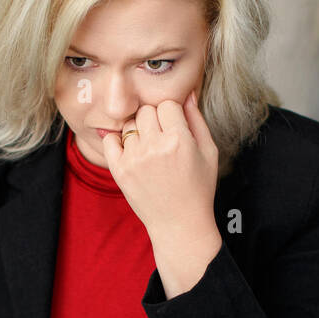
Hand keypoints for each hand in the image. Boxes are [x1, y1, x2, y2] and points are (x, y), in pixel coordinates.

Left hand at [102, 91, 219, 246]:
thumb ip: (196, 119)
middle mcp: (155, 147)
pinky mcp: (120, 170)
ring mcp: (135, 159)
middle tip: (162, 138)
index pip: (167, 104)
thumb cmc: (198, 188)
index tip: (175, 127)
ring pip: (129, 124)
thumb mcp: (208, 152)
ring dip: (138, 131)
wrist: (180, 224)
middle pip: (146, 110)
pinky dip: (117, 141)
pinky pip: (110, 140)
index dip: (172, 113)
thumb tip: (186, 93)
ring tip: (149, 150)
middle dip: (155, 119)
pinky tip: (131, 151)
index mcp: (179, 139)